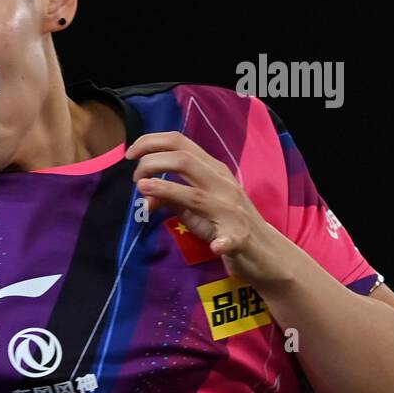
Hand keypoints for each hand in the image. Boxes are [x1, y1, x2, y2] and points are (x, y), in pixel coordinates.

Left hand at [124, 131, 285, 288]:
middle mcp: (222, 184)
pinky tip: (215, 246)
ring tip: (143, 189)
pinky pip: (231, 239)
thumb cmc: (225, 221)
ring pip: (196, 194)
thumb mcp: (194, 205)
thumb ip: (170, 196)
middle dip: (151, 163)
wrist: (264, 249)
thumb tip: (144, 194)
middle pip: (184, 160)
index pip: (180, 143)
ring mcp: (231, 210)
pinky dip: (223, 242)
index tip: (130, 154)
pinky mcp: (240, 237)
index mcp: (212, 170)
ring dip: (166, 189)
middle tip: (135, 178)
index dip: (151, 143)